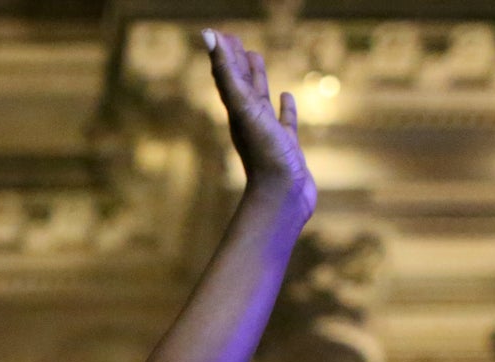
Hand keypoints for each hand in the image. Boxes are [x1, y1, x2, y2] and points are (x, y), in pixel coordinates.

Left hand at [205, 30, 315, 222]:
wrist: (281, 196)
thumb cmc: (263, 153)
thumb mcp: (243, 107)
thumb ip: (227, 72)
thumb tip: (207, 34)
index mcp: (237, 110)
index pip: (227, 75)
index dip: (223, 54)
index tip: (220, 33)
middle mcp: (249, 120)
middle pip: (240, 83)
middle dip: (237, 61)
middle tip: (235, 40)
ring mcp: (267, 133)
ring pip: (260, 98)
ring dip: (257, 78)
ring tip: (257, 58)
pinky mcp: (286, 145)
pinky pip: (285, 121)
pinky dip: (285, 107)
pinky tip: (287, 96)